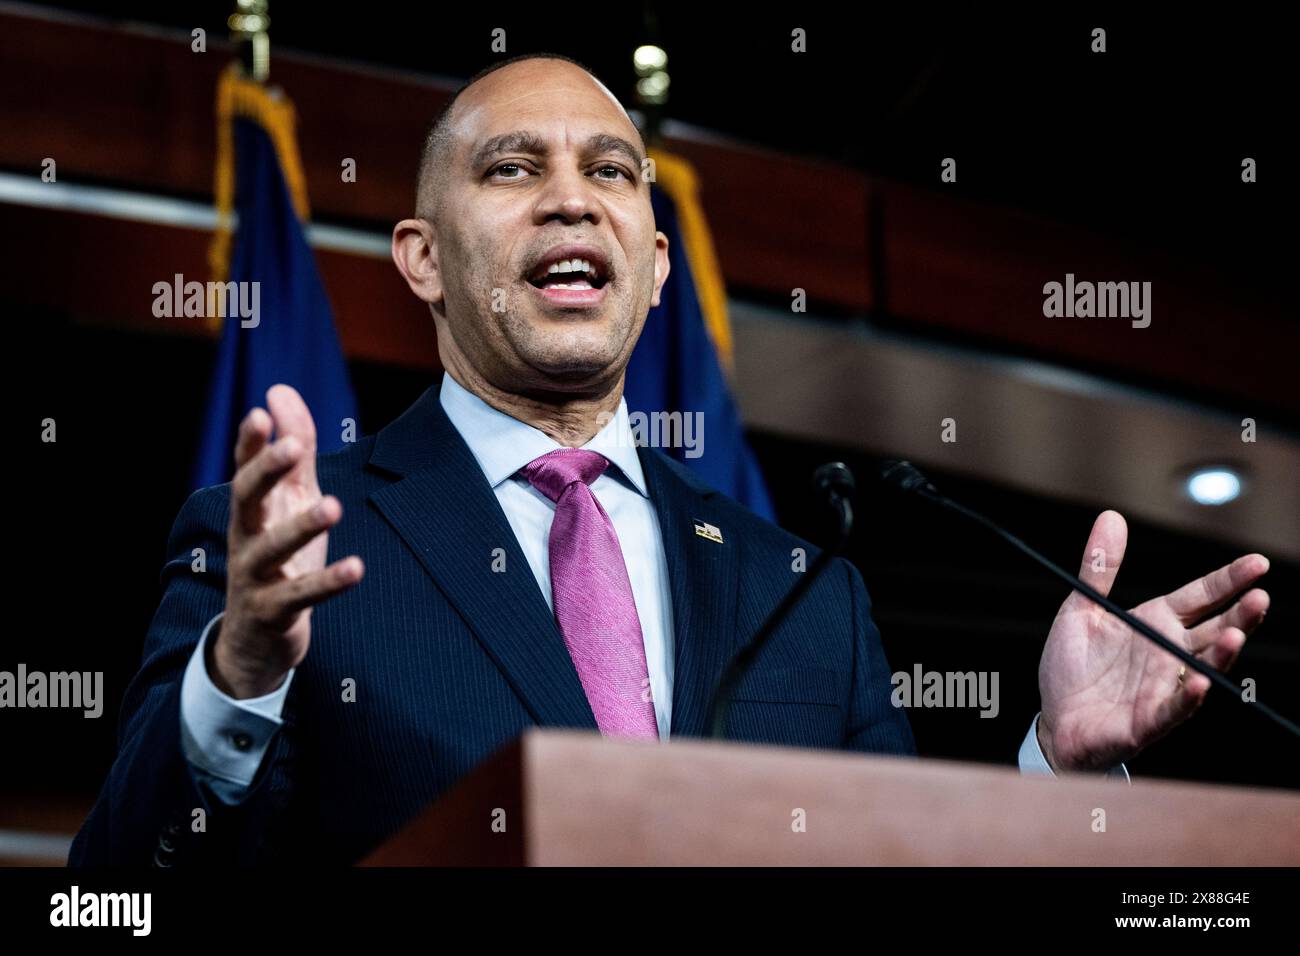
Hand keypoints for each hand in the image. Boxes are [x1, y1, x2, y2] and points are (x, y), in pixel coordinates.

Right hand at [211, 385, 364, 698]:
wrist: (254, 641)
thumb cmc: (277, 558)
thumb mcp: (289, 501)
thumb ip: (294, 452)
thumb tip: (279, 390)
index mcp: (251, 509)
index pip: (244, 468)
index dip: (251, 442)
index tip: (261, 412)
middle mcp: (244, 537)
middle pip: (246, 498)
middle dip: (265, 471)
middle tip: (291, 446)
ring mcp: (254, 577)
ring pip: (271, 547)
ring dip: (300, 526)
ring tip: (333, 506)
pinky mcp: (271, 612)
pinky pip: (299, 596)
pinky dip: (327, 582)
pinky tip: (356, 567)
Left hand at [1037, 510, 1268, 771]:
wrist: (1054, 721)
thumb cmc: (1072, 667)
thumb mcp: (1080, 609)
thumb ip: (1100, 568)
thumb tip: (1111, 516)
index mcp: (1155, 624)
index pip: (1201, 597)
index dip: (1228, 580)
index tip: (1258, 563)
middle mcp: (1167, 654)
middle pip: (1214, 631)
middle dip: (1239, 616)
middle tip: (1261, 596)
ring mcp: (1162, 688)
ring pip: (1202, 668)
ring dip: (1222, 654)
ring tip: (1236, 635)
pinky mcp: (1147, 720)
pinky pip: (1173, 708)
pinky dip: (1188, 696)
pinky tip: (1199, 681)